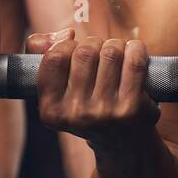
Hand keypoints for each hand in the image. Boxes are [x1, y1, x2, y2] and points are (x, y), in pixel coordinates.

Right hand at [25, 29, 159, 149]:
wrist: (121, 143)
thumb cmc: (85, 105)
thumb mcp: (55, 88)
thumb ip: (40, 52)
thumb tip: (65, 34)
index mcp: (50, 111)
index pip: (54, 58)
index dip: (67, 46)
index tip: (75, 50)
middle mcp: (75, 115)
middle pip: (85, 52)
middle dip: (95, 44)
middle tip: (100, 53)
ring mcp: (104, 113)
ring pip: (110, 52)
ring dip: (116, 45)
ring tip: (117, 54)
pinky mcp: (131, 109)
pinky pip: (134, 62)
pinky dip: (136, 49)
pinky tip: (134, 52)